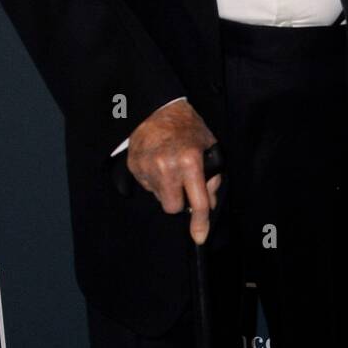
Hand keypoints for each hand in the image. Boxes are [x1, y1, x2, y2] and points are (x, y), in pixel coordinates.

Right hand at [127, 100, 220, 243]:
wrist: (157, 109)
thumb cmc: (187, 126)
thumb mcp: (209, 147)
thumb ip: (212, 177)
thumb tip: (210, 203)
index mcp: (190, 162)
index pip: (197, 202)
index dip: (200, 223)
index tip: (200, 237)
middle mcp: (168, 168)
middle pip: (173, 207)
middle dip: (180, 200)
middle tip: (183, 182)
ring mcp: (148, 169)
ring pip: (159, 198)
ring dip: (167, 189)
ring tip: (169, 166)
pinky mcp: (134, 168)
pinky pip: (147, 187)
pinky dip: (154, 180)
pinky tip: (158, 162)